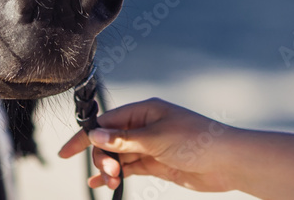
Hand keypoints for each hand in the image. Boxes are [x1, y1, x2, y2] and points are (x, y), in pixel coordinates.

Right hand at [58, 98, 236, 192]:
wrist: (227, 161)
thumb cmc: (198, 140)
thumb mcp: (156, 138)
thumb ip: (124, 140)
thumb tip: (96, 135)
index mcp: (144, 111)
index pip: (106, 122)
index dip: (86, 136)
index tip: (66, 151)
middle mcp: (145, 126)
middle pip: (109, 141)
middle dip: (102, 156)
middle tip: (108, 173)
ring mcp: (150, 146)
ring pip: (118, 156)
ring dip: (109, 168)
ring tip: (110, 182)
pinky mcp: (156, 163)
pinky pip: (129, 167)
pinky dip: (116, 175)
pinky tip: (103, 183)